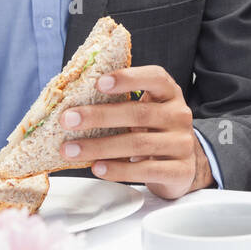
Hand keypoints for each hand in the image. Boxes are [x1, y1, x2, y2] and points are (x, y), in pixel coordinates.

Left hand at [57, 65, 213, 199]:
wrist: (183, 166)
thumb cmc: (154, 132)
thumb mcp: (145, 112)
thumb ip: (121, 105)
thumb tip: (73, 106)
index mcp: (169, 94)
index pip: (155, 78)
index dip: (128, 78)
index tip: (99, 83)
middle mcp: (179, 115)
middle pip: (139, 113)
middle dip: (99, 116)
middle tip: (67, 120)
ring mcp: (182, 144)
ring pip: (138, 144)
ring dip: (100, 147)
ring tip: (71, 150)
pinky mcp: (180, 171)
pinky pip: (146, 170)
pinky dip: (118, 170)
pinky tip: (97, 167)